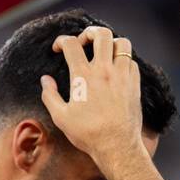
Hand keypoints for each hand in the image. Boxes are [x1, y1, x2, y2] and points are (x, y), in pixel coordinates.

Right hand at [41, 26, 143, 169]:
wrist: (117, 146)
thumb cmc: (87, 133)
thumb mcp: (60, 116)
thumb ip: (50, 95)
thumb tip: (45, 80)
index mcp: (83, 76)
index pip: (72, 44)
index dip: (62, 41)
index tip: (59, 48)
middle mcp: (105, 71)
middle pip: (101, 34)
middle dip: (90, 32)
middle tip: (83, 42)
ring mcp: (122, 76)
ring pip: (122, 43)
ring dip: (110, 43)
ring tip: (102, 53)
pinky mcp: (135, 84)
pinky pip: (132, 61)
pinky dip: (123, 59)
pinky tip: (115, 69)